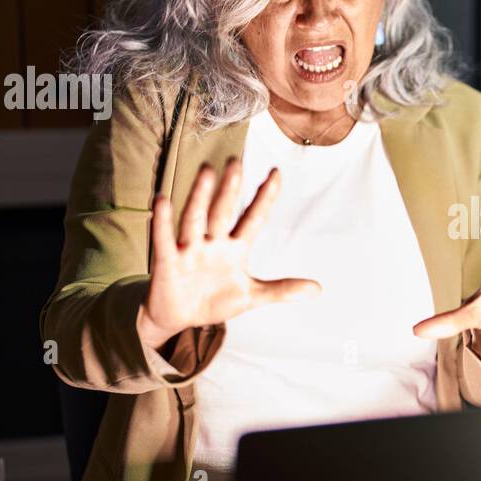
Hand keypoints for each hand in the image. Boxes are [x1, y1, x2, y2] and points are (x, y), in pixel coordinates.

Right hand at [138, 158, 320, 348]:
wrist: (180, 318)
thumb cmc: (215, 300)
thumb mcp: (252, 296)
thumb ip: (282, 289)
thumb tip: (318, 288)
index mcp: (235, 248)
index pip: (253, 218)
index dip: (265, 197)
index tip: (277, 173)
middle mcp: (213, 242)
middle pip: (223, 212)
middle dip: (230, 189)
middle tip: (236, 162)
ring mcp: (189, 249)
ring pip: (196, 219)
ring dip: (200, 197)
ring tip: (207, 172)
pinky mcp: (168, 261)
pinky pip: (164, 239)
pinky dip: (162, 221)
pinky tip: (163, 201)